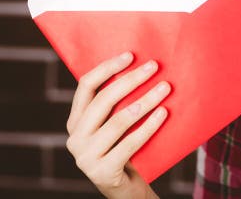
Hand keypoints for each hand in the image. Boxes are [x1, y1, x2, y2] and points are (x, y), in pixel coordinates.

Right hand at [65, 52, 169, 198]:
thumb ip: (117, 105)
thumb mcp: (114, 126)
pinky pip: (130, 143)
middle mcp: (75, 138)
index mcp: (75, 121)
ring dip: (146, 100)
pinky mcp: (102, 172)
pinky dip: (149, 126)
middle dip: (131, 80)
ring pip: (119, 121)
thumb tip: (142, 66)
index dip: (108, 68)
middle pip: (104, 100)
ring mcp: (86, 157)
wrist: (124, 189)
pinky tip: (164, 113)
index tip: (131, 55)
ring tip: (165, 88)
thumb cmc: (124, 149)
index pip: (86, 86)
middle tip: (155, 67)